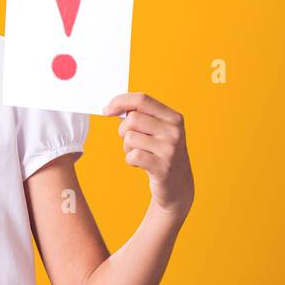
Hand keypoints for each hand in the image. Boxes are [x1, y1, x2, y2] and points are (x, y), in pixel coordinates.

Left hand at [101, 92, 193, 217]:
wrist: (178, 185)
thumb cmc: (161, 153)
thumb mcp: (158, 131)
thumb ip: (142, 116)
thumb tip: (113, 107)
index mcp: (174, 118)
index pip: (142, 99)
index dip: (120, 101)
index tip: (106, 110)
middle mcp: (174, 131)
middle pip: (132, 119)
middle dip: (123, 130)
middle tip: (131, 141)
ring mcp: (170, 149)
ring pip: (130, 137)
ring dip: (127, 148)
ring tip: (139, 154)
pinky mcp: (162, 167)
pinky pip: (132, 156)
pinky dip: (130, 160)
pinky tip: (141, 164)